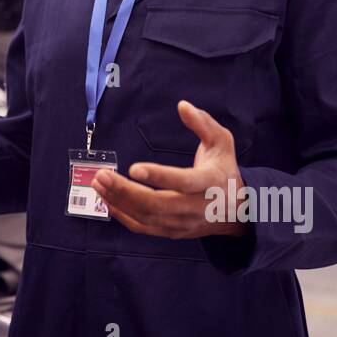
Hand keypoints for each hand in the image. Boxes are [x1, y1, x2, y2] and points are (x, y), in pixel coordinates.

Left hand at [91, 100, 244, 239]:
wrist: (237, 210)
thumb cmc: (225, 170)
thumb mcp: (222, 142)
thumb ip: (203, 123)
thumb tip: (182, 105)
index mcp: (209, 183)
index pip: (183, 182)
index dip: (159, 176)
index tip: (134, 168)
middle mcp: (195, 207)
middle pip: (157, 204)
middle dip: (125, 191)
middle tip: (102, 175)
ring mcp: (182, 222)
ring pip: (146, 217)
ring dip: (118, 201)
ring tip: (98, 183)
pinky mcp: (172, 231)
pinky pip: (143, 227)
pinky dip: (122, 216)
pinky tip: (107, 200)